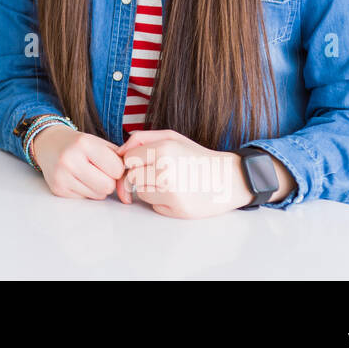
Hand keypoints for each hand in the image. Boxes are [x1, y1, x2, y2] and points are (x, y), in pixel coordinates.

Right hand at [31, 125, 126, 199]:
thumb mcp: (98, 142)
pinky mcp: (57, 189)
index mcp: (84, 143)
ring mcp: (62, 176)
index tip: (110, 163)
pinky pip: (85, 199)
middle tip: (100, 171)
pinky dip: (85, 191)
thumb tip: (131, 181)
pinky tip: (77, 178)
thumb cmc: (78, 144)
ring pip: (98, 195)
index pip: (117, 169)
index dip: (117, 169)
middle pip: (107, 186)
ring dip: (98, 188)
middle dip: (108, 181)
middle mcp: (70, 160)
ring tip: (88, 174)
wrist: (49, 144)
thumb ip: (118, 158)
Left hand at [113, 129, 251, 218]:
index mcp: (163, 150)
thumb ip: (142, 139)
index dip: (134, 161)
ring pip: (141, 193)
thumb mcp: (172, 137)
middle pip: (132, 178)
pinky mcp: (177, 209)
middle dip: (141, 176)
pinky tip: (177, 194)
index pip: (128, 159)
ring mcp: (172, 192)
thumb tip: (119, 151)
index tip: (145, 162)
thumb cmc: (197, 156)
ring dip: (151, 189)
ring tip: (171, 182)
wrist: (229, 179)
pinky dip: (161, 202)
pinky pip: (154, 206)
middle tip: (157, 173)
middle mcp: (166, 171)